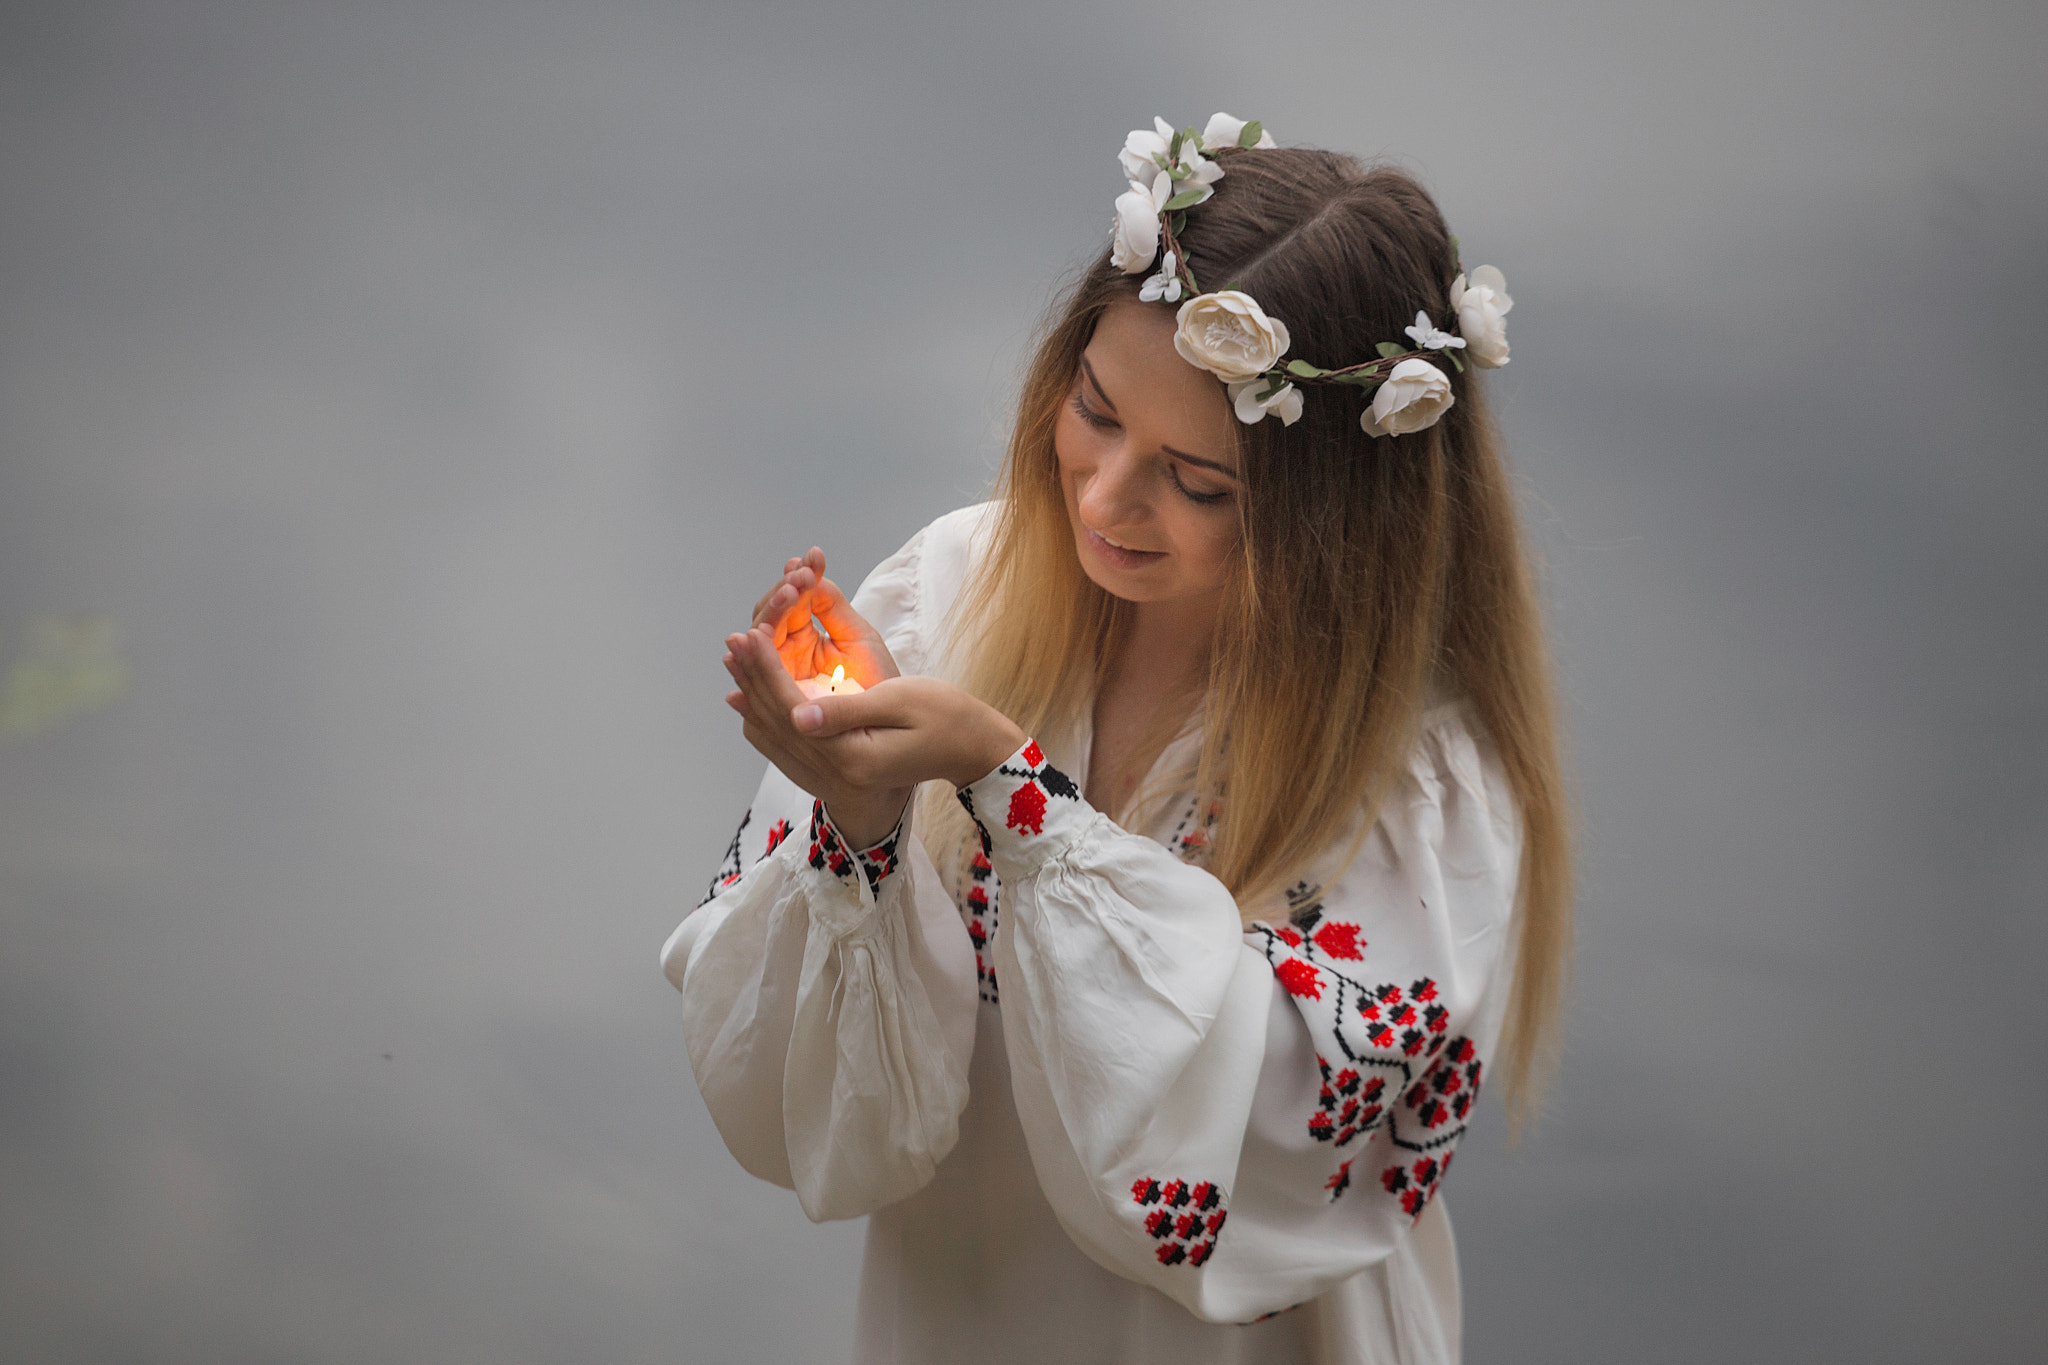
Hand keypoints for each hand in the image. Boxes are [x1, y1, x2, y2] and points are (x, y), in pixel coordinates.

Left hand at [723, 626, 1024, 848]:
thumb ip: (845, 710)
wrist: (969, 750)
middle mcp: (834, 772)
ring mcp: (831, 777)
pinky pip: (785, 747)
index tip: (751, 633)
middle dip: (753, 677)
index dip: (769, 669)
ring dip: (752, 696)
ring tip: (735, 661)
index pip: (793, 708)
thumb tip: (796, 713)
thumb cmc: (946, 718)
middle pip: (778, 721)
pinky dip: (763, 720)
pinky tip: (747, 701)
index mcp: (851, 757)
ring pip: (776, 735)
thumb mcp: (899, 703)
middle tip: (733, 640)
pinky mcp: (833, 770)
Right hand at [749, 548, 899, 688]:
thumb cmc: (878, 684)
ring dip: (769, 616)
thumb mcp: (857, 637)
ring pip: (757, 642)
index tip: (812, 560)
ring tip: (788, 594)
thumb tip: (808, 571)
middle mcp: (784, 654)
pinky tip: (749, 638)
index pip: (789, 601)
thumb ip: (832, 606)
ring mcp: (776, 676)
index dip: (797, 578)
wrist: (889, 727)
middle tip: (800, 578)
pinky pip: (754, 680)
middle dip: (782, 594)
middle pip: (766, 617)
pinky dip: (748, 659)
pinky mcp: (774, 702)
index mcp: (803, 635)